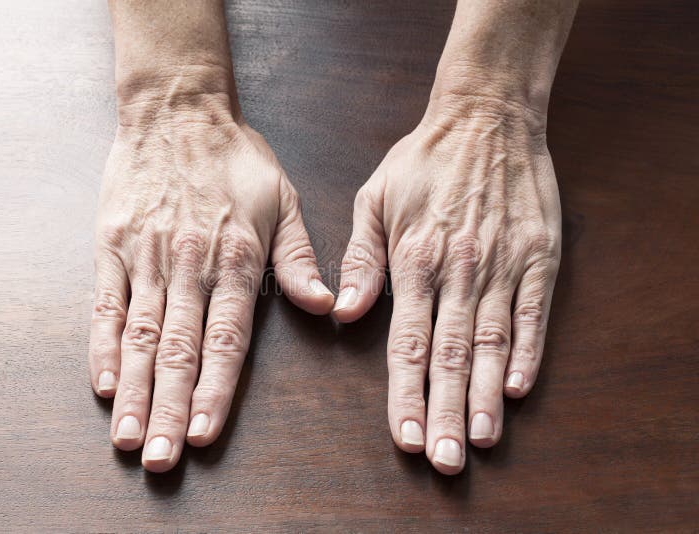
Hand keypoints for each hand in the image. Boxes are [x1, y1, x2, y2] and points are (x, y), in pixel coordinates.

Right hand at [88, 92, 332, 472]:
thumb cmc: (236, 158)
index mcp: (235, 258)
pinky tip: (103, 384)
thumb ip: (299, 258)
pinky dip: (102, 346)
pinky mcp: (113, 245)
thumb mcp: (284, 200)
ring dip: (133, 390)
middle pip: (177, 348)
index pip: (226, 338)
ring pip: (138, 334)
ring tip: (126, 437)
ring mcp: (147, 256)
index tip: (201, 433)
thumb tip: (327, 306)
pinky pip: (105, 302)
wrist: (177, 111)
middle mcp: (189, 264)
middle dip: (167, 408)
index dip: (213, 389)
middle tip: (159, 458)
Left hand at [334, 94, 560, 473]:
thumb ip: (360, 258)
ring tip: (481, 438)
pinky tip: (521, 388)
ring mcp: (501, 264)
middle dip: (446, 411)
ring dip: (487, 395)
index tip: (407, 436)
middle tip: (445, 459)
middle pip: (451, 354)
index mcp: (413, 259)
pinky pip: (534, 312)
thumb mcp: (374, 199)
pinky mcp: (538, 256)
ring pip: (493, 342)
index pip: (408, 342)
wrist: (486, 116)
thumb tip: (345, 312)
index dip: (406, 394)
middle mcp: (457, 269)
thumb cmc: (423, 160)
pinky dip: (530, 350)